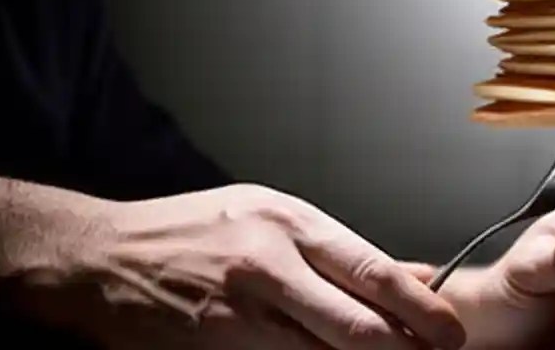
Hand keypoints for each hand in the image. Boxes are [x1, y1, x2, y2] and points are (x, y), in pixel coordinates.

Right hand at [42, 183, 466, 349]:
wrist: (103, 257)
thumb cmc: (194, 231)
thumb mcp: (272, 217)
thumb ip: (340, 251)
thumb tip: (415, 272)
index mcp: (289, 224)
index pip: (371, 270)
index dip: (419, 307)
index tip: (452, 330)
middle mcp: (268, 266)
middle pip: (355, 324)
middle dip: (405, 349)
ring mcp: (237, 314)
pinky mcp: (213, 349)